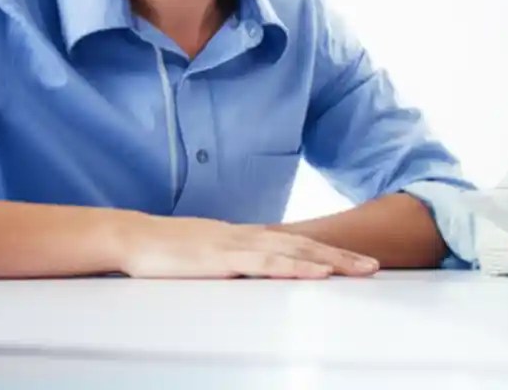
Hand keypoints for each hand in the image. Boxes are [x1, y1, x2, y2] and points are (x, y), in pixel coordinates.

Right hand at [116, 214, 380, 278]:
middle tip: (374, 267)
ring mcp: (239, 245)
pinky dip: (296, 266)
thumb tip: (258, 271)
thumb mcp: (210, 254)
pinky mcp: (223, 258)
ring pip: (295, 251)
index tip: (357, 260)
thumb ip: (236, 261)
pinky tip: (317, 272)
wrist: (133, 236)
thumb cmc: (168, 249)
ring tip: (359, 270)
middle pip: (306, 244)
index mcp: (248, 236)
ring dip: (330, 261)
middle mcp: (250, 236)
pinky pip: (267, 263)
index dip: (329, 250)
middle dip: (342, 256)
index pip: (298, 242)